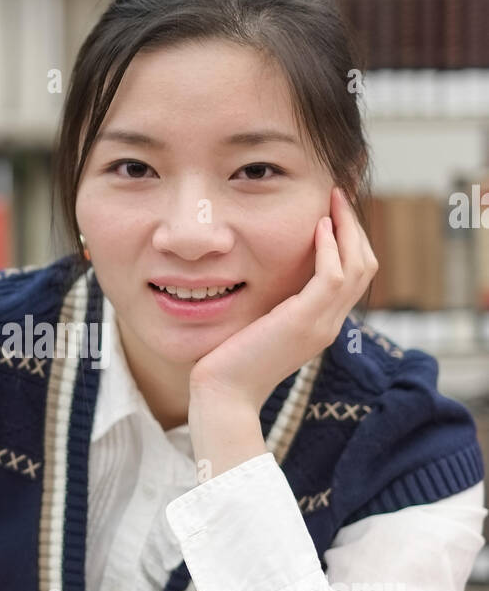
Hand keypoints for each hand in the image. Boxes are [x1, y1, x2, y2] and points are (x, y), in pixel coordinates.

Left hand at [188, 186, 377, 414]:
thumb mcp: (260, 325)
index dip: (349, 240)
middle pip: (365, 267)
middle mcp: (330, 324)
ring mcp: (322, 324)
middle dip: (354, 227)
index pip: (354, 276)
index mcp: (322, 324)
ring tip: (332, 200)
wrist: (224, 395)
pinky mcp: (305, 322)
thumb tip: (268, 274)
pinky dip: (330, 247)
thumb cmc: (230, 361)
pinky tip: (319, 226)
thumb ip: (273, 302)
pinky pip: (332, 276)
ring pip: (357, 267)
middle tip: (338, 195)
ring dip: (347, 228)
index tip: (332, 210)